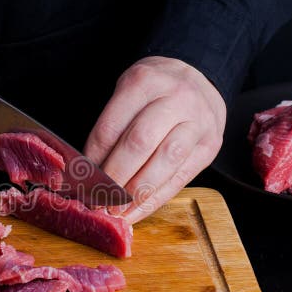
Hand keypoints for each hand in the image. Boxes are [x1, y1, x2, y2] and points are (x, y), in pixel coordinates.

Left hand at [84, 56, 225, 223]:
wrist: (200, 79)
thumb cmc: (154, 91)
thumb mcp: (129, 91)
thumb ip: (112, 125)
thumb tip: (87, 171)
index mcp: (145, 81)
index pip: (112, 126)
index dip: (95, 158)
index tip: (82, 179)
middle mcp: (176, 99)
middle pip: (139, 143)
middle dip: (115, 177)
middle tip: (97, 199)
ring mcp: (198, 123)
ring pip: (165, 162)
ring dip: (136, 193)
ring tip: (116, 210)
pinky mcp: (210, 146)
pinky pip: (180, 179)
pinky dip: (155, 200)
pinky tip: (136, 212)